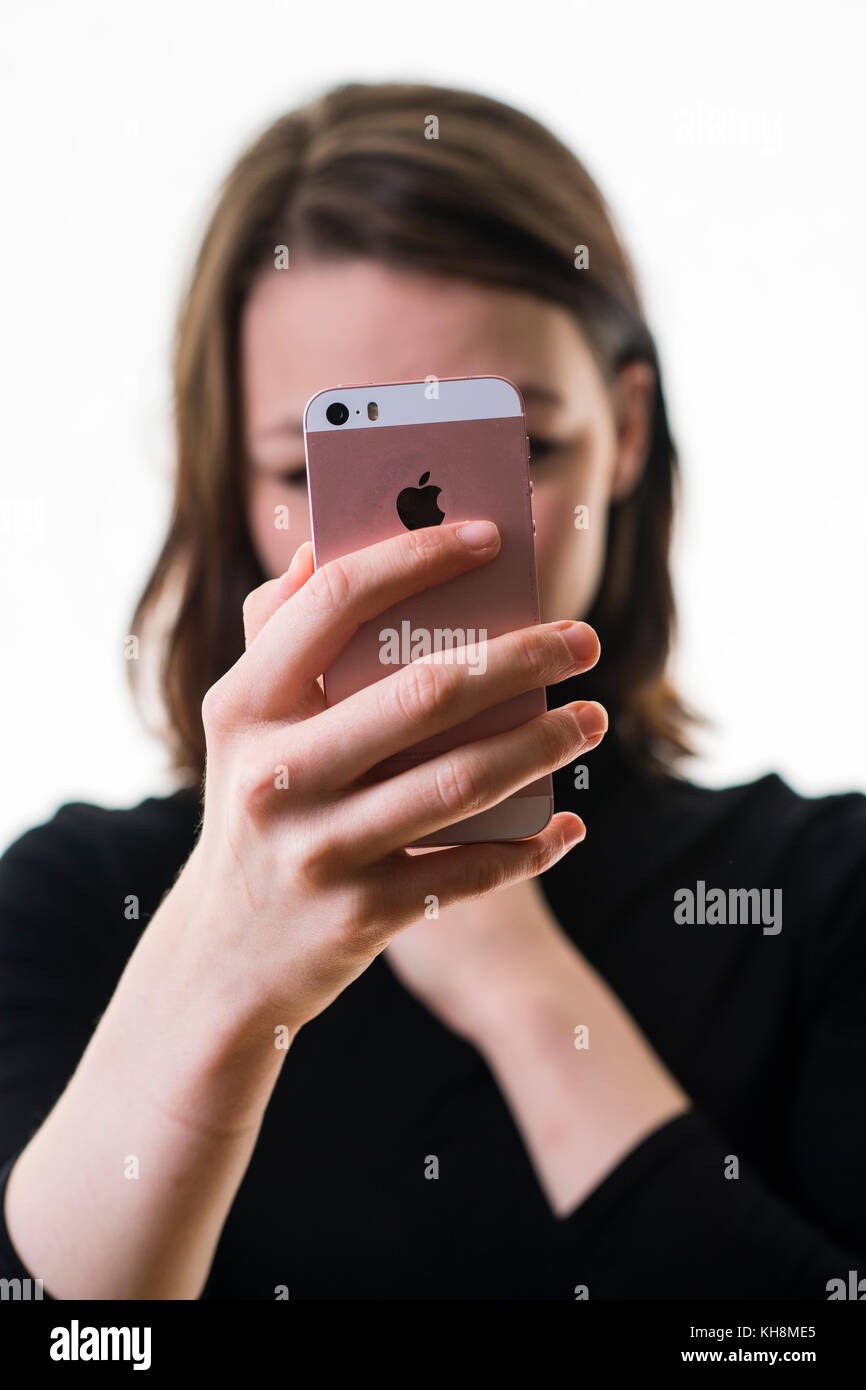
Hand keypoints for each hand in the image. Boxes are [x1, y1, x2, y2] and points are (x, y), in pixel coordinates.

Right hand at [178, 519, 607, 1037]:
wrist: (221, 956)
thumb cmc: (253, 807)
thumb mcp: (243, 723)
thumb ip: (275, 632)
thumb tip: (323, 546)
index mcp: (245, 705)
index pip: (336, 601)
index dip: (418, 557)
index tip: (491, 535)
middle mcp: (275, 774)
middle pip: (424, 693)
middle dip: (522, 657)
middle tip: (584, 640)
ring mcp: (319, 850)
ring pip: (461, 783)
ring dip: (542, 746)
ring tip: (590, 720)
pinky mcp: (361, 916)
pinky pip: (468, 872)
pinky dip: (528, 848)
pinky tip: (567, 825)